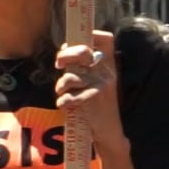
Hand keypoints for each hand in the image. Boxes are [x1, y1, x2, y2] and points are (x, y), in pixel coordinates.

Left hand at [54, 31, 125, 153]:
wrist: (109, 132)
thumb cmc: (98, 106)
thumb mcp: (96, 83)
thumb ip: (83, 67)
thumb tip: (64, 49)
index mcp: (109, 66)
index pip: (105, 40)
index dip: (88, 36)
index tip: (71, 45)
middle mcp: (107, 72)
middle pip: (83, 51)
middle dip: (65, 55)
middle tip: (59, 65)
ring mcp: (102, 84)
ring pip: (71, 76)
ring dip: (61, 86)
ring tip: (63, 93)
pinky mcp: (95, 98)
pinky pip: (71, 94)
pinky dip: (64, 100)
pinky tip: (64, 105)